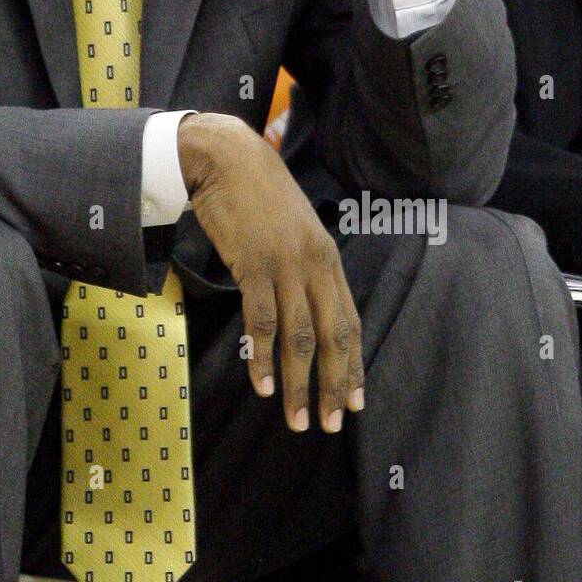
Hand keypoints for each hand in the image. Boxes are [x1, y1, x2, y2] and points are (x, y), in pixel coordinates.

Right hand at [177, 112, 363, 431]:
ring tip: (296, 418)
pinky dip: (263, 356)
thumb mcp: (293, 229)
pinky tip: (262, 384)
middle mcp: (314, 264)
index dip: (353, 365)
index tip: (355, 402)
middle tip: (329, 424)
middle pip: (332, 337)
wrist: (226, 157)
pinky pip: (262, 321)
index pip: (349, 322)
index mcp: (328, 258)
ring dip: (299, 383)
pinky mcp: (253, 264)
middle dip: (334, 386)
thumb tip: (305, 308)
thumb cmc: (256, 193)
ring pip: (299, 337)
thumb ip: (304, 266)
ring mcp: (285, 265)